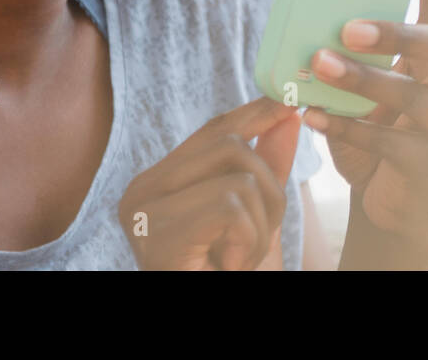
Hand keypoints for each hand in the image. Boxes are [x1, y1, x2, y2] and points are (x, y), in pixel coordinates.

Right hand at [117, 96, 302, 269]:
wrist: (208, 325)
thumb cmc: (227, 276)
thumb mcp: (254, 218)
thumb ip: (266, 167)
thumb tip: (287, 113)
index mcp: (156, 183)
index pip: (211, 132)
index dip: (254, 114)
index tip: (289, 102)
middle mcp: (138, 191)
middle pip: (229, 146)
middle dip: (266, 190)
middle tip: (255, 238)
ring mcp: (141, 212)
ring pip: (236, 176)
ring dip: (258, 225)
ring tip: (236, 260)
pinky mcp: (155, 234)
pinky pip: (230, 206)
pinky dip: (246, 242)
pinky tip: (225, 269)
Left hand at [302, 0, 427, 239]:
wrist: (392, 204)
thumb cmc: (378, 126)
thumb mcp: (369, 78)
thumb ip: (354, 42)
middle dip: (398, 32)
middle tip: (347, 26)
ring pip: (411, 96)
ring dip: (362, 79)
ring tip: (318, 65)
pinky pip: (387, 141)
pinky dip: (345, 126)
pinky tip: (310, 113)